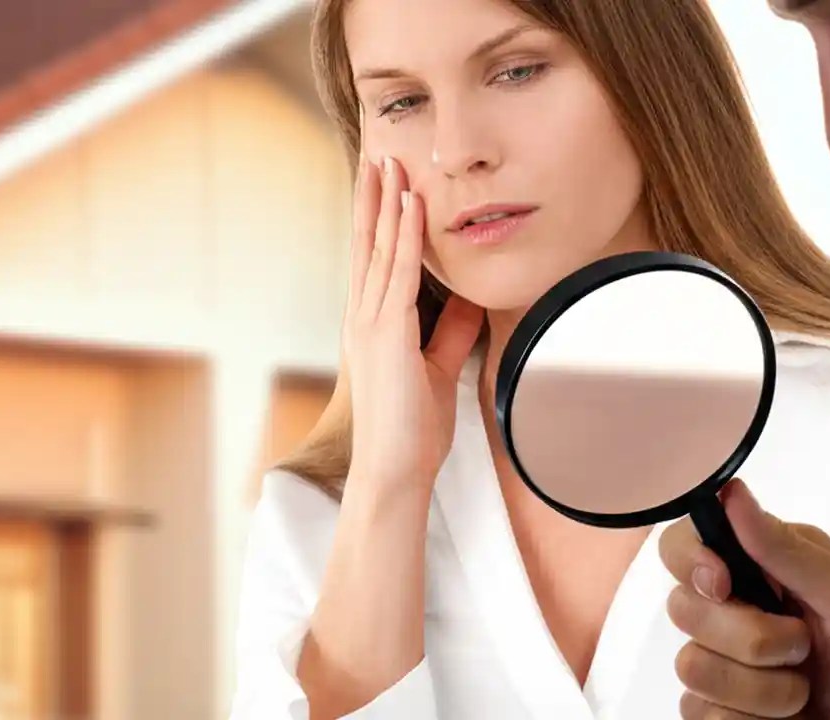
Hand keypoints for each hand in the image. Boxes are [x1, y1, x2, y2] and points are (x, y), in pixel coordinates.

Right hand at [343, 152, 484, 493]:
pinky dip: (403, 235)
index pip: (372, 260)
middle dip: (371, 196)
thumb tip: (467, 296)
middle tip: (374, 153)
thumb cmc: (412, 428)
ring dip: (385, 202)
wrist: (395, 470)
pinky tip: (410, 204)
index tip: (382, 181)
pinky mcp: (386, 334)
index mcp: (371, 325)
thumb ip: (448, 331)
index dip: (376, 217)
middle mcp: (362, 317)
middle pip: (365, 244)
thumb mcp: (438, 368)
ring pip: (377, 249)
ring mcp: (369, 324)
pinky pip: (398, 273)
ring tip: (389, 160)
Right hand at [659, 478, 829, 718]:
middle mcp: (726, 606)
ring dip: (761, 690)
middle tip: (802, 646)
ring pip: (692, 667)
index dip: (690, 562)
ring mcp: (715, 657)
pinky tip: (781, 716)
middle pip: (683, 610)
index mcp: (753, 565)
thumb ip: (785, 548)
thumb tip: (732, 493)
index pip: (681, 544)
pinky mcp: (713, 705)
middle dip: (752, 639)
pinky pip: (697, 711)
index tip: (724, 585)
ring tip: (801, 691)